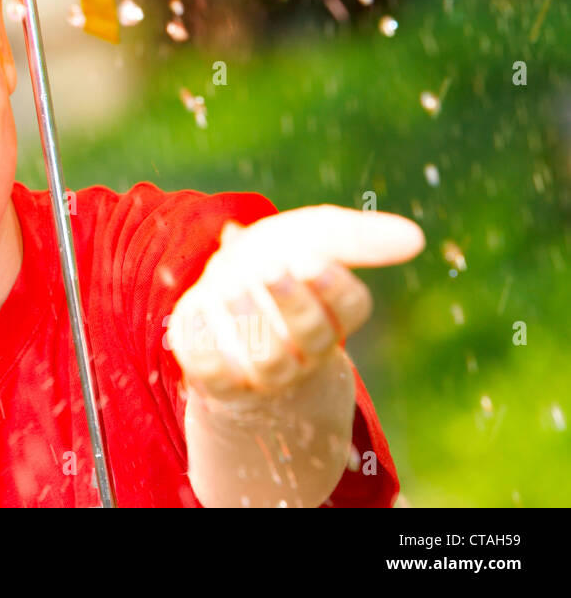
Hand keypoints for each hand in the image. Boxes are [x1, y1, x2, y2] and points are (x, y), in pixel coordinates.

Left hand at [166, 205, 423, 403]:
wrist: (221, 302)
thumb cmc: (274, 264)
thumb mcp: (310, 237)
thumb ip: (357, 237)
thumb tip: (417, 239)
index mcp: (331, 312)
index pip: (351, 307)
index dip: (334, 287)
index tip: (314, 260)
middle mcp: (303, 349)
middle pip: (312, 335)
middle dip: (294, 304)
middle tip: (272, 271)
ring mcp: (260, 370)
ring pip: (269, 362)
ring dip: (251, 324)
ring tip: (232, 288)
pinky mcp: (217, 379)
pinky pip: (214, 372)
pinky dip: (204, 343)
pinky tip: (198, 308)